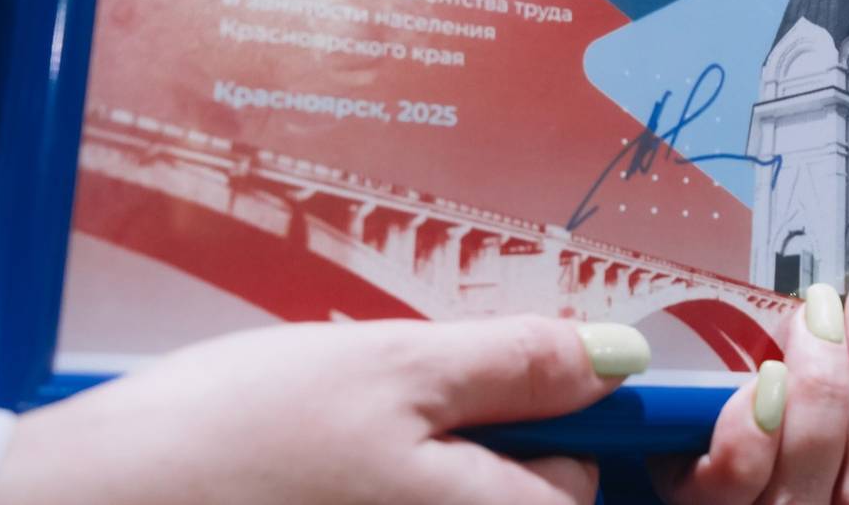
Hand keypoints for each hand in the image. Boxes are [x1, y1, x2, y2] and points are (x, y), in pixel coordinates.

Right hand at [0, 315, 640, 504]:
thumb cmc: (229, 439)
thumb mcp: (390, 367)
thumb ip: (518, 365)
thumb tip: (619, 358)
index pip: (579, 487)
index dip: (543, 422)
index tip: (486, 389)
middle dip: (471, 454)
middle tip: (382, 414)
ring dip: (412, 473)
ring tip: (327, 451)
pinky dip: (359, 496)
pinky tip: (300, 484)